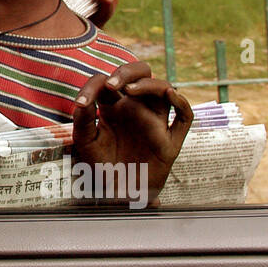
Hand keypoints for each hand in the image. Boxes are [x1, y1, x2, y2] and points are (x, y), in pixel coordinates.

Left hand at [71, 61, 191, 205]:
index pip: (108, 83)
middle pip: (141, 74)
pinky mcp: (169, 140)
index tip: (83, 102)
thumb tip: (83, 100)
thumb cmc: (100, 166)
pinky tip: (171, 96)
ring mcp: (155, 122)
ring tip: (130, 90)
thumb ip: (82, 120)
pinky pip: (185, 117)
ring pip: (164, 89)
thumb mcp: (85, 142)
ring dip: (149, 84)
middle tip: (113, 83)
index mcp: (113, 106)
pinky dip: (183, 103)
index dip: (94, 86)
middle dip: (128, 72)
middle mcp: (135, 108)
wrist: (116, 194)